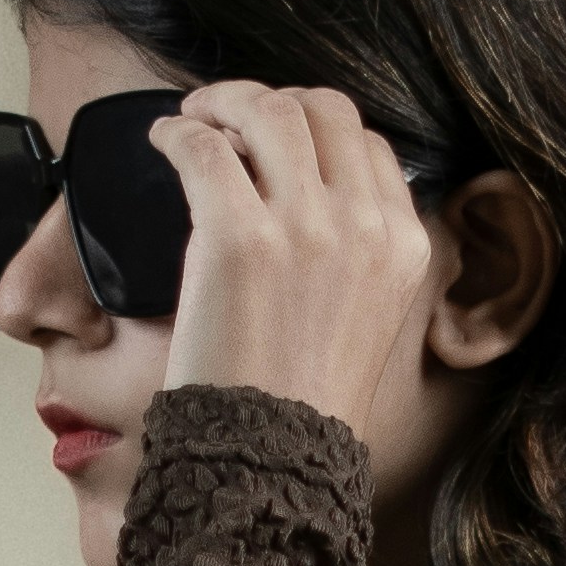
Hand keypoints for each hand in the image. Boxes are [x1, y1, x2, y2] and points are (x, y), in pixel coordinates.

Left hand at [155, 82, 442, 451]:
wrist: (271, 465)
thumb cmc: (303, 410)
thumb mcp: (364, 323)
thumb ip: (356, 259)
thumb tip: (307, 204)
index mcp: (403, 246)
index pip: (368, 146)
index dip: (318, 130)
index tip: (277, 143)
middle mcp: (364, 226)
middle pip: (324, 111)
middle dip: (272, 101)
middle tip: (229, 117)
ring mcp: (305, 227)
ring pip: (267, 111)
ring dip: (223, 102)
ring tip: (194, 121)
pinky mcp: (238, 237)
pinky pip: (202, 147)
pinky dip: (177, 132)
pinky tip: (162, 141)